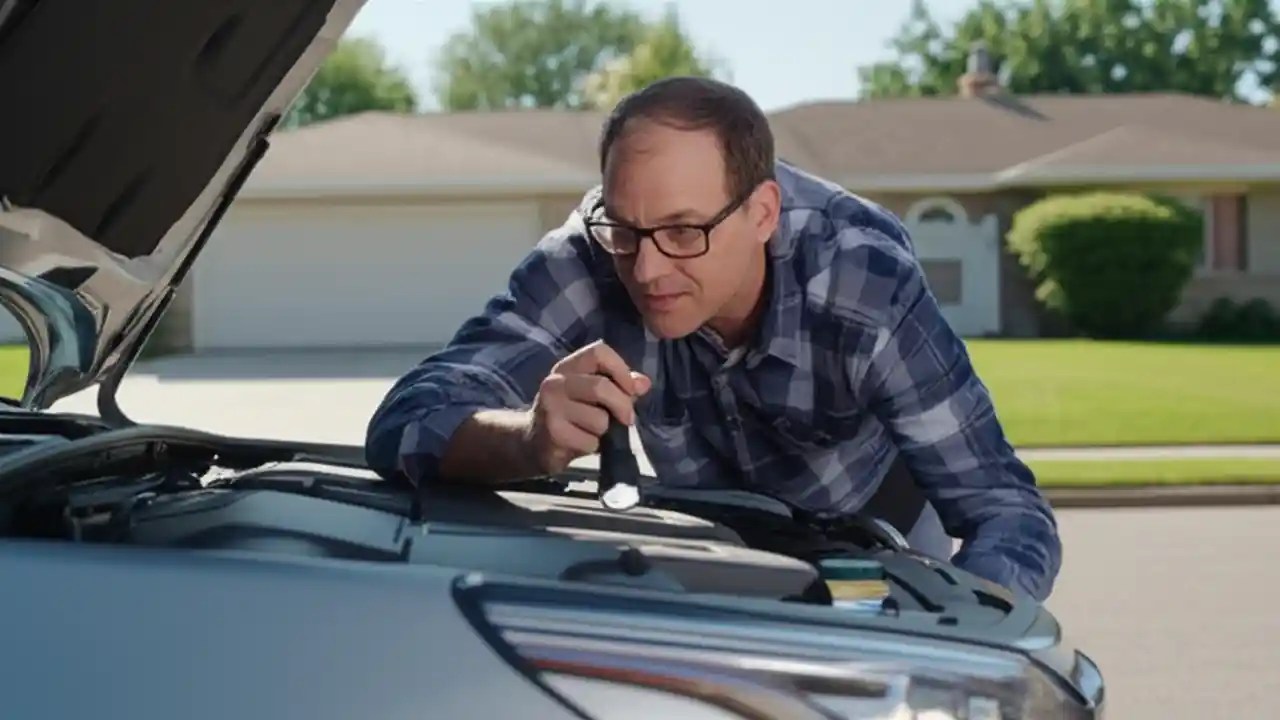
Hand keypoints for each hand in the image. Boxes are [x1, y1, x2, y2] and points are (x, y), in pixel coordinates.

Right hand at [523, 340, 651, 473]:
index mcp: (569, 366)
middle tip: (627, 419)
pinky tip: (580, 443)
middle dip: (622, 406)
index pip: (599, 352)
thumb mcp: (594, 396)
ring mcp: (551, 407)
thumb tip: (643, 384)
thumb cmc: (570, 414)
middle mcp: (556, 382)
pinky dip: (594, 446)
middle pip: (600, 387)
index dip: (621, 369)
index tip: (631, 389)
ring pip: (599, 419)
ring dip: (605, 431)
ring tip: (592, 431)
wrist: (533, 442)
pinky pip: (590, 441)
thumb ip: (620, 387)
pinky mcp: (553, 433)